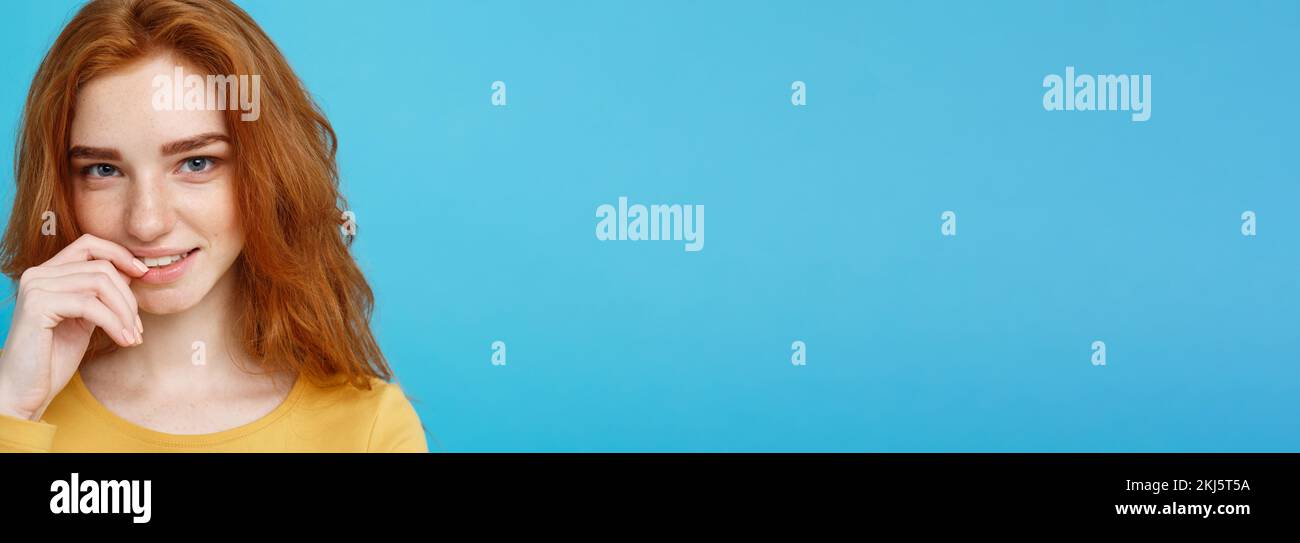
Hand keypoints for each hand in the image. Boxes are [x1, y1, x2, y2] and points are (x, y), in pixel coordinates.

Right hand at [0, 234, 147, 420]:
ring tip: (132, 336)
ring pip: (100, 283)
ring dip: (125, 312)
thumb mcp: (86, 318)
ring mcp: (35, 287)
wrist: (25, 389)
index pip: (89, 244)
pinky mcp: (37, 305)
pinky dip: (114, 323)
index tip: (144, 274)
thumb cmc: (54, 357)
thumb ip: (101, 294)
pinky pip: (90, 305)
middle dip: (129, 297)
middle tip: (138, 327)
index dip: (121, 254)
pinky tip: (123, 341)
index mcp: (48, 273)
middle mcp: (38, 274)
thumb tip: (131, 272)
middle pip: (102, 267)